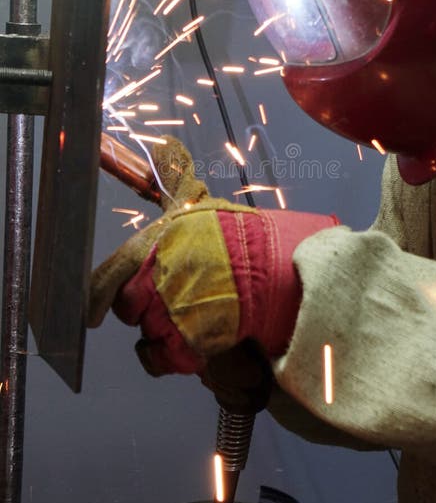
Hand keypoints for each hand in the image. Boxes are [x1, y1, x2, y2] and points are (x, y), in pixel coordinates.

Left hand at [89, 137, 337, 375]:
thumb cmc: (240, 237)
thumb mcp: (202, 203)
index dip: (96, 296)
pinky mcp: (183, 345)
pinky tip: (186, 344)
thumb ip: (176, 179)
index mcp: (149, 247)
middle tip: (177, 297)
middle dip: (146, 306)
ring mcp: (165, 315)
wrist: (278, 270)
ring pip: (147, 331)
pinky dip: (167, 356)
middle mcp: (151, 282)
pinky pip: (157, 359)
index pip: (107, 276)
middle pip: (128, 307)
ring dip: (164, 328)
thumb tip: (165, 143)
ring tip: (196, 313)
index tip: (90, 313)